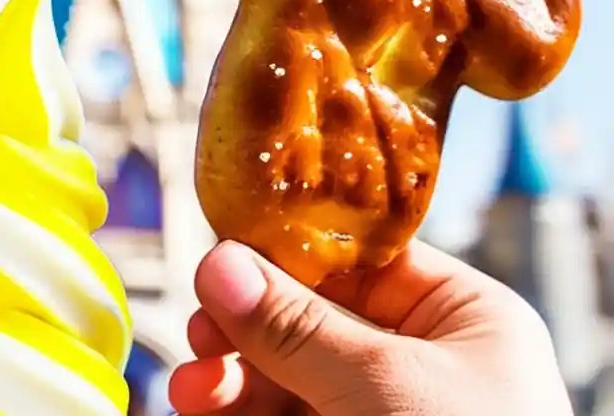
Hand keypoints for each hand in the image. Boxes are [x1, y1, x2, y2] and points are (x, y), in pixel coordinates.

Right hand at [169, 240, 573, 414]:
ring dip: (231, 383)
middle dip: (245, 331)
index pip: (361, 260)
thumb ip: (295, 326)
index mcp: (463, 322)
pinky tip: (203, 413)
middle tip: (200, 335)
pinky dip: (240, 414)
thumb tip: (222, 264)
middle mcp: (425, 366)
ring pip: (288, 380)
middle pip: (310, 322)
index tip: (222, 260)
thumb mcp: (382, 386)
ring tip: (191, 392)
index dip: (287, 254)